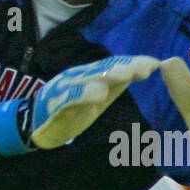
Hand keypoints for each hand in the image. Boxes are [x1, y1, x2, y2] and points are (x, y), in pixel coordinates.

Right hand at [0, 55, 160, 154]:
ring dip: (108, 75)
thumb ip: (115, 84)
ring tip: (127, 74)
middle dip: (126, 66)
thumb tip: (143, 69)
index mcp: (90, 75)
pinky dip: (84, 94)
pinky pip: (70, 98)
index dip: (133, 63)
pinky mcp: (54, 104)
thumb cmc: (69, 112)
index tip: (154, 65)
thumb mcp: (97, 97)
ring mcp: (64, 89)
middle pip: (104, 68)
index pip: (114, 65)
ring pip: (88, 79)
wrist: (35, 126)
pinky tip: (99, 94)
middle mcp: (77, 77)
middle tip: (146, 68)